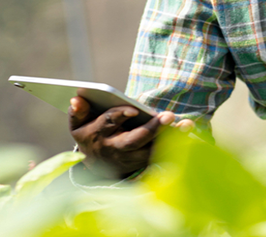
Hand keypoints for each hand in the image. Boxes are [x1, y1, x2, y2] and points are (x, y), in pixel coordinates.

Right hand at [68, 96, 191, 178]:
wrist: (96, 166)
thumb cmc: (90, 135)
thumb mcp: (78, 124)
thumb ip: (78, 110)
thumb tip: (77, 97)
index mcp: (97, 135)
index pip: (108, 123)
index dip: (119, 115)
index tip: (133, 109)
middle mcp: (114, 149)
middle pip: (134, 140)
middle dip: (151, 129)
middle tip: (169, 116)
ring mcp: (130, 159)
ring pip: (151, 151)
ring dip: (171, 139)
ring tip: (187, 124)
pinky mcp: (143, 164)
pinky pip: (162, 155)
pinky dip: (176, 146)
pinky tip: (188, 132)